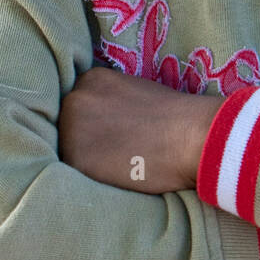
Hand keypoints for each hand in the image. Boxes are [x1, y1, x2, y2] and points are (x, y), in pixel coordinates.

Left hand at [58, 65, 223, 193]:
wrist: (193, 135)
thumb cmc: (175, 116)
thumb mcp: (135, 91)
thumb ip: (110, 100)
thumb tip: (102, 121)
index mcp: (90, 79)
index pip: (77, 105)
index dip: (92, 123)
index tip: (110, 134)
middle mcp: (74, 100)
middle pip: (67, 126)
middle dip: (85, 140)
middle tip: (114, 153)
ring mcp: (72, 129)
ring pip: (68, 151)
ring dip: (85, 161)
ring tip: (116, 166)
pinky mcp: (77, 160)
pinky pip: (74, 175)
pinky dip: (91, 180)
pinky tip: (115, 177)